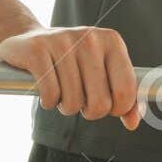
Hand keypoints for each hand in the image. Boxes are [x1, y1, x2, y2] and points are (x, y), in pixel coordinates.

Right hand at [0, 26, 140, 130]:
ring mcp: (62, 41)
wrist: (29, 40)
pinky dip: (48, 102)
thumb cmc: (72, 62)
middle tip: (81, 99)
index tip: (108, 106)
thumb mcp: (103, 72)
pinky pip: (50, 95)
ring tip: (62, 90)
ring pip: (72, 102)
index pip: (126, 90)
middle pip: (99, 103)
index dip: (117, 109)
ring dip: (65, 106)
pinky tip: (46, 90)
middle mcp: (90, 38)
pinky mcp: (37, 50)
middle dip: (89, 111)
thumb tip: (132, 122)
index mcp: (112, 41)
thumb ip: (123, 96)